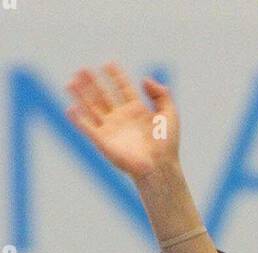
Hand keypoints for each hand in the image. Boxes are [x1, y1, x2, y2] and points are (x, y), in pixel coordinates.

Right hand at [64, 62, 179, 180]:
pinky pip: (87, 128)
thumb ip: (161, 94)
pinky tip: (70, 108)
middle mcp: (121, 119)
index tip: (109, 63)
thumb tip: (145, 79)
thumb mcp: (170, 114)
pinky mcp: (103, 142)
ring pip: (91, 108)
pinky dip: (78, 120)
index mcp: (137, 111)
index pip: (123, 89)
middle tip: (82, 69)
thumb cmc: (167, 144)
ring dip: (80, 95)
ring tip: (71, 81)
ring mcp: (111, 130)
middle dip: (92, 83)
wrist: (160, 166)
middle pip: (103, 96)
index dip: (116, 76)